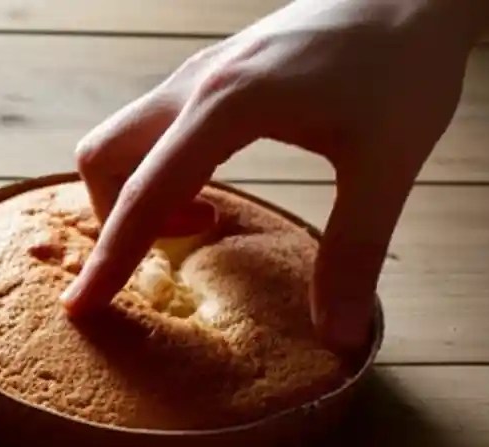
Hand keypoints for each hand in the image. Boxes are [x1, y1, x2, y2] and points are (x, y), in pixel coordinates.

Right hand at [62, 0, 480, 352]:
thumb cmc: (407, 66)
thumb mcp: (388, 165)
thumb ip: (355, 251)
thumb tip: (343, 338)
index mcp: (227, 105)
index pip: (146, 193)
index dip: (112, 258)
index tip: (81, 308)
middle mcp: (195, 82)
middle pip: (103, 156)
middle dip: (115, 218)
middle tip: (175, 251)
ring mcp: (197, 71)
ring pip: (122, 137)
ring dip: (139, 191)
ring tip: (206, 217)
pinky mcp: (210, 71)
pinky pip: (152, 126)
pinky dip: (158, 168)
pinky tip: (214, 184)